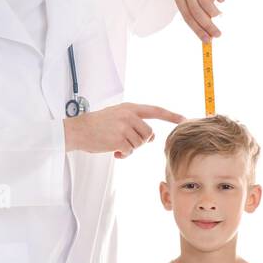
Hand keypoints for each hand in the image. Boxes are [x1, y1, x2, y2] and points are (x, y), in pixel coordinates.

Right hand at [64, 103, 184, 159]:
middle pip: (148, 134)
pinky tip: (114, 151)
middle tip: (125, 143)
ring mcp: (124, 126)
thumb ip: (135, 123)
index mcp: (130, 108)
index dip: (171, 115)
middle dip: (140, 142)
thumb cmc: (97, 125)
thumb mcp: (117, 117)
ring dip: (130, 149)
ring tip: (116, 145)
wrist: (78, 130)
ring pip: (139, 144)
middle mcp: (129, 115)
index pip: (155, 110)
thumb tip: (152, 137)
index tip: (184, 119)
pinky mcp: (119, 139)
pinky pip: (130, 152)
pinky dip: (123, 155)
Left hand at [173, 0, 246, 42]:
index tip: (208, 41)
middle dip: (207, 25)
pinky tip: (222, 0)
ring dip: (214, 13)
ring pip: (204, 1)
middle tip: (218, 34)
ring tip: (219, 15)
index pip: (187, 16)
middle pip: (195, 10)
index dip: (197, 30)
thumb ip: (201, 19)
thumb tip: (207, 41)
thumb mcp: (199, 4)